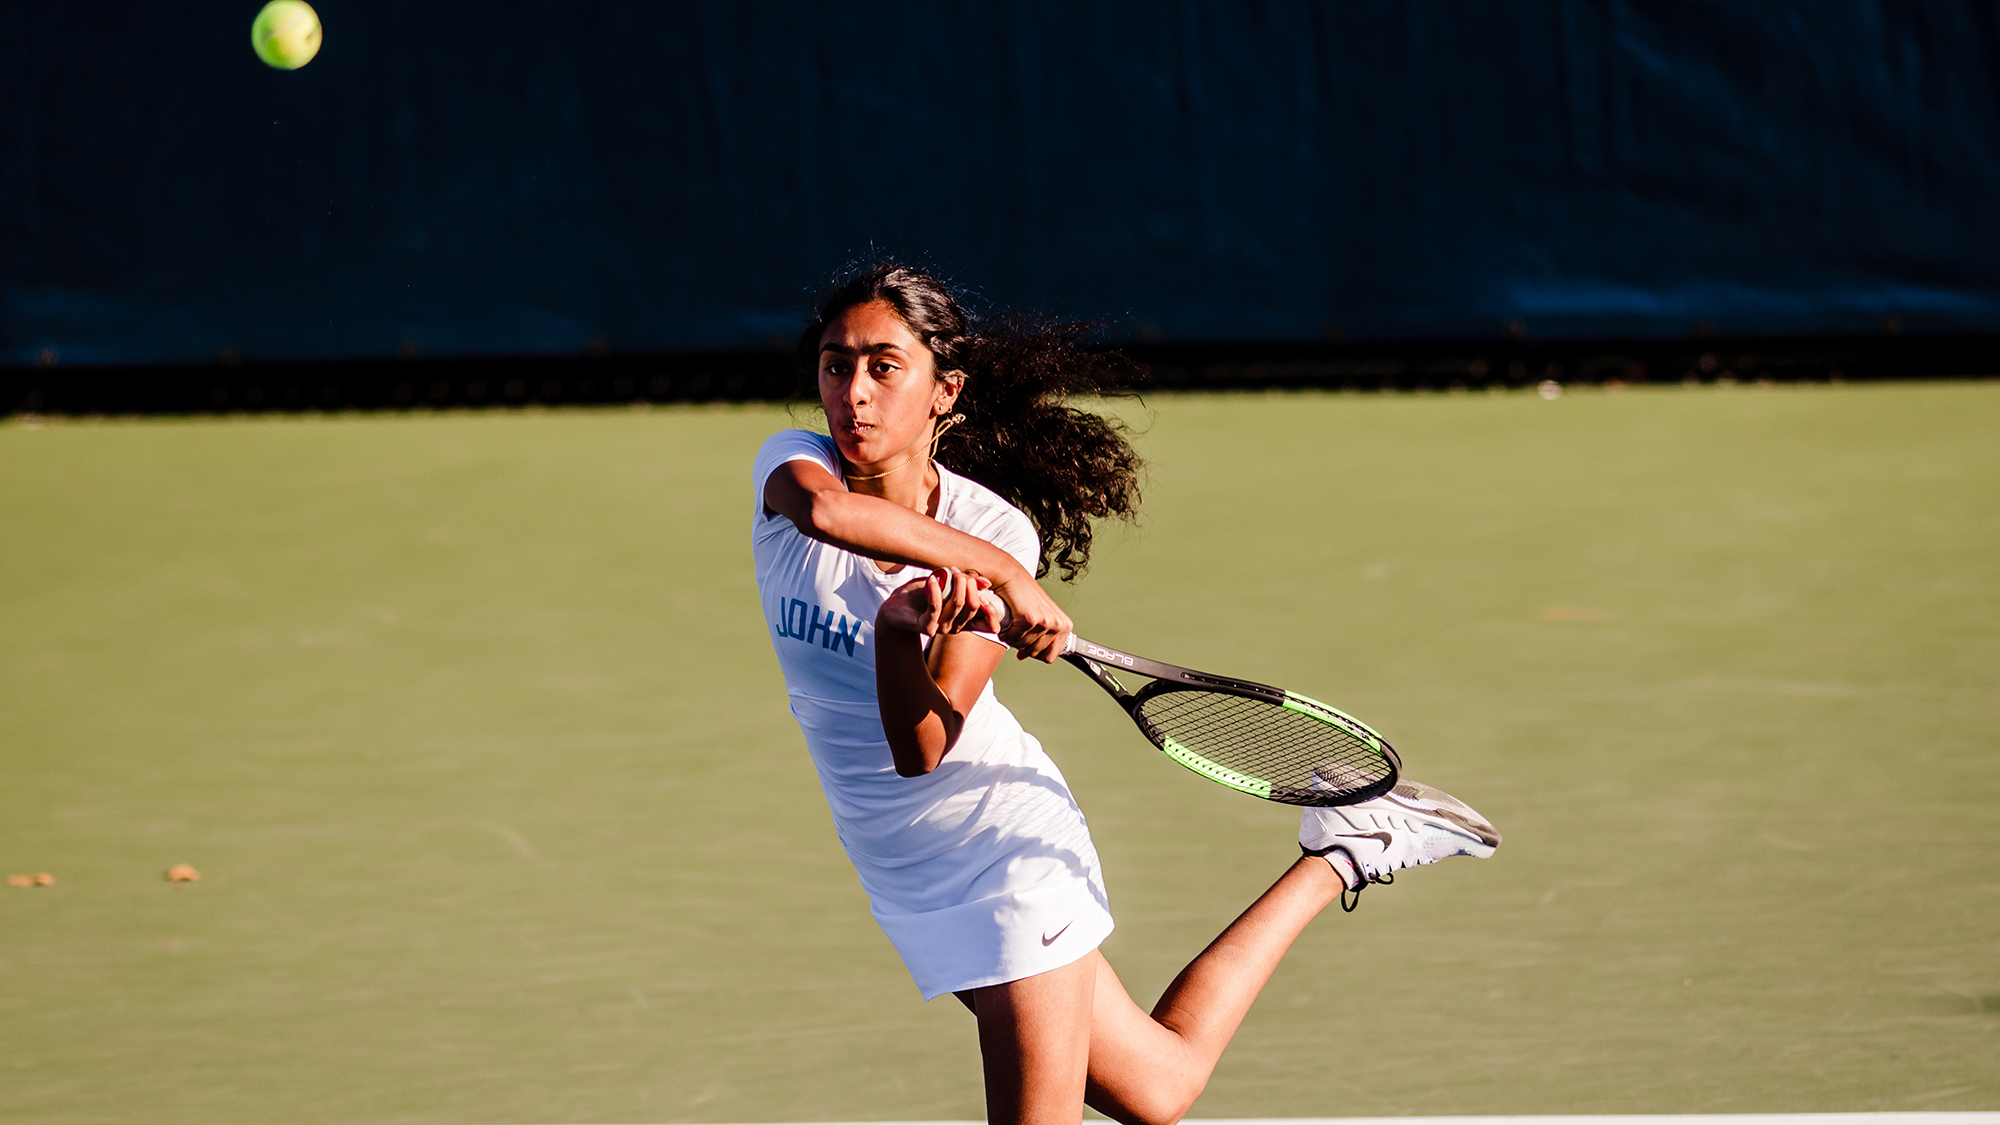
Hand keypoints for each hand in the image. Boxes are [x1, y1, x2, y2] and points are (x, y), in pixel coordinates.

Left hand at [878, 568, 999, 637]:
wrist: (896, 606)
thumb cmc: (922, 595)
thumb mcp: (946, 585)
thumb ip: (966, 583)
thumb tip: (987, 582)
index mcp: (964, 619)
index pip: (989, 623)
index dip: (992, 609)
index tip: (986, 589)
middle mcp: (956, 626)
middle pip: (973, 605)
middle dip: (969, 584)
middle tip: (959, 572)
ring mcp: (941, 628)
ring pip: (957, 605)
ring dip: (955, 583)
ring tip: (949, 571)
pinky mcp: (926, 627)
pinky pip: (935, 608)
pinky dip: (935, 591)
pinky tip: (932, 579)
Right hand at [989, 574, 1072, 662]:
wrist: (1011, 576)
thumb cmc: (1023, 595)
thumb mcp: (1039, 617)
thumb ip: (1038, 638)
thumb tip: (1024, 655)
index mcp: (1064, 625)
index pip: (1051, 655)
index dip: (1035, 653)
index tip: (1025, 650)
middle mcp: (1058, 624)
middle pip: (1036, 653)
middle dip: (1022, 645)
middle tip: (1016, 631)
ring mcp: (1045, 622)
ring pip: (1024, 647)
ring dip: (1013, 638)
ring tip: (1012, 624)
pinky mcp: (1030, 619)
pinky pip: (1013, 639)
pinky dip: (1006, 633)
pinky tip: (1007, 622)